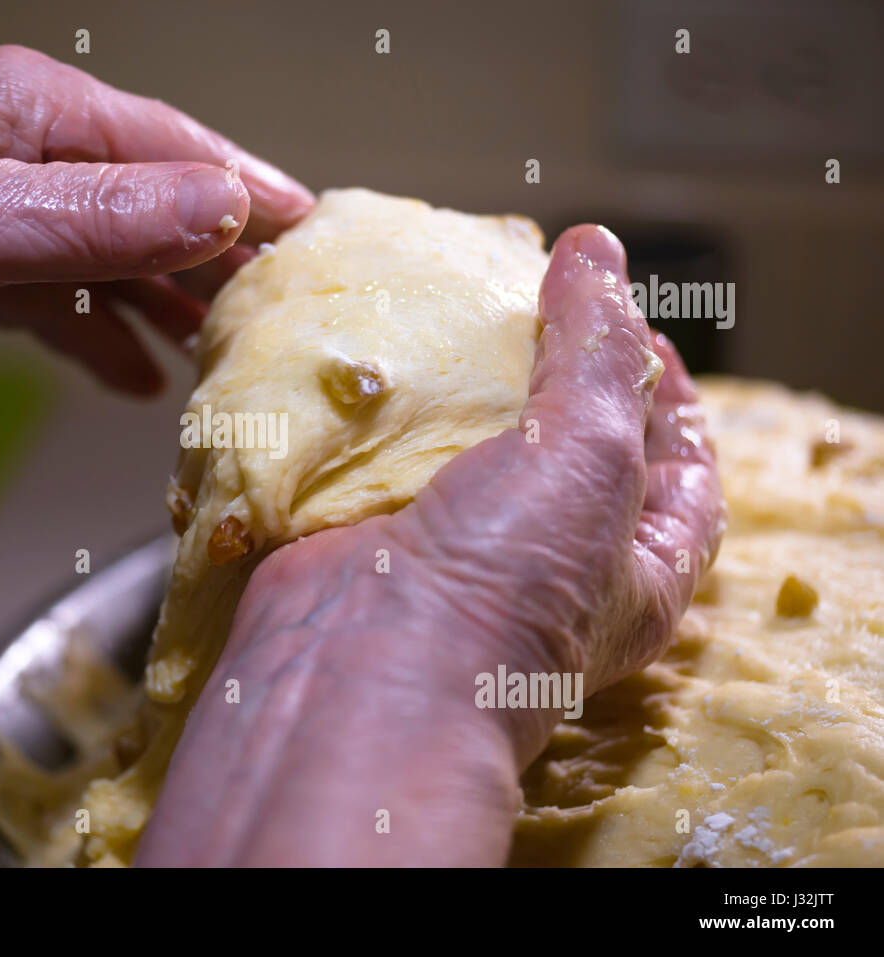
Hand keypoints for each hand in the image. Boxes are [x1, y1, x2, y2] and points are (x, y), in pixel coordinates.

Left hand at [0, 45, 312, 451]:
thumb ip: (102, 219)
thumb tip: (220, 206)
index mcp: (42, 116)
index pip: (181, 152)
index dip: (252, 196)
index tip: (316, 237)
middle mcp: (27, 154)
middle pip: (155, 207)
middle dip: (219, 262)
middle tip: (279, 316)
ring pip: (110, 259)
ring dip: (165, 306)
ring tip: (219, 359)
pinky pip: (57, 300)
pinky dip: (98, 335)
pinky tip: (133, 376)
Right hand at [136, 224, 725, 865]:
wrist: (361, 667)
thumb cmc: (507, 580)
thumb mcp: (591, 453)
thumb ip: (597, 347)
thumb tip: (596, 249)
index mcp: (636, 567)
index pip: (682, 466)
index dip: (672, 391)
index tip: (636, 320)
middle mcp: (552, 563)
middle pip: (577, 451)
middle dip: (563, 375)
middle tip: (540, 301)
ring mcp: (461, 548)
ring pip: (479, 448)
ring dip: (474, 384)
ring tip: (465, 310)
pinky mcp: (382, 530)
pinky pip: (398, 456)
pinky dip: (398, 405)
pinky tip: (390, 355)